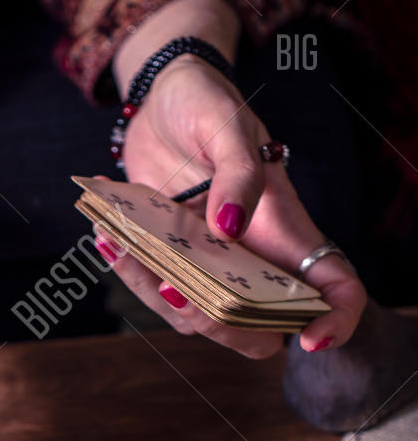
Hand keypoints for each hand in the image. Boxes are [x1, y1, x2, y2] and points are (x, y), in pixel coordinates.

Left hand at [104, 2, 365, 358]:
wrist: (161, 100)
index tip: (309, 340)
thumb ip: (239, 173)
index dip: (335, 324)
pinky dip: (127, 272)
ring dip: (155, 296)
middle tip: (174, 288)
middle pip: (258, 330)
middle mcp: (256, 262)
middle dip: (216, 327)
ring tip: (120, 246)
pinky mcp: (173, 263)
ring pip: (198, 319)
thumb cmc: (208, 105)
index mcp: (289, 234)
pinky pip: (155, 290)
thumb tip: (229, 227)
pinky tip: (104, 238)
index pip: (335, 291)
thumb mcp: (228, 127)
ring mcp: (213, 268)